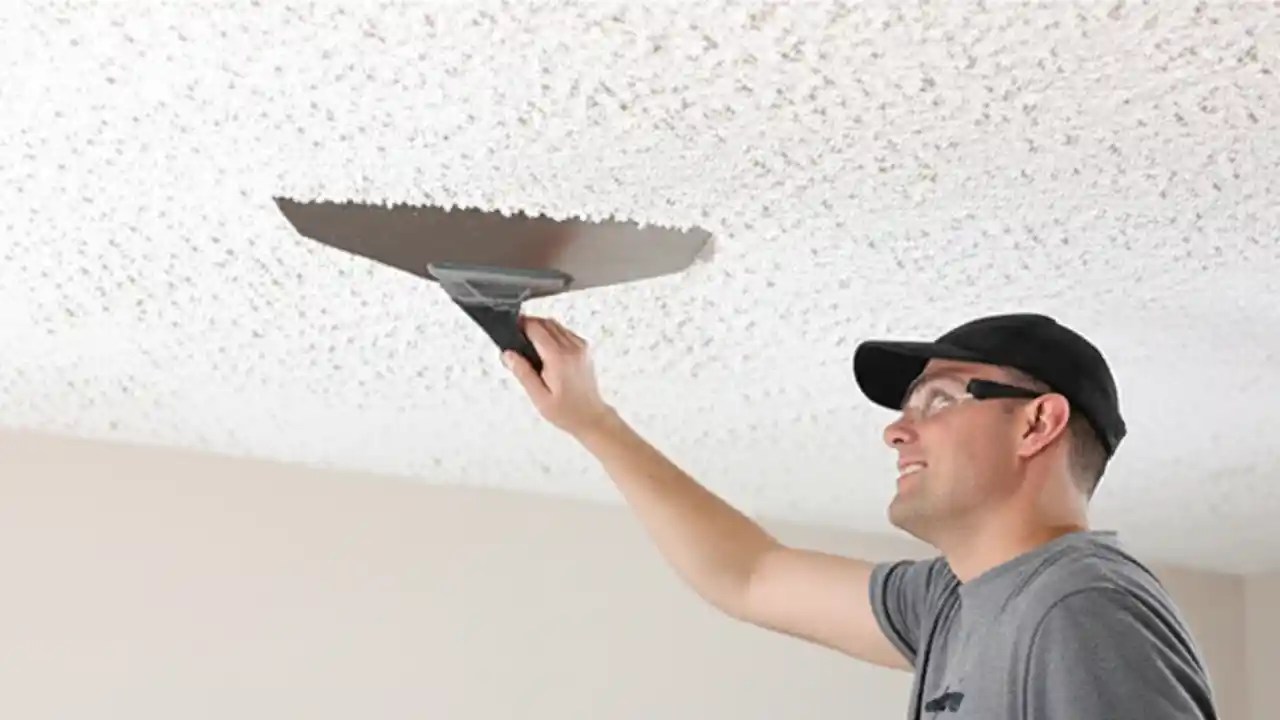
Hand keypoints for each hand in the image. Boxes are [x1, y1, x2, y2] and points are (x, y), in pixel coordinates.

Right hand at [503, 315, 615, 436]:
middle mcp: (572, 349)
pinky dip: (554, 334)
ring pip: (557, 325)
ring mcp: (581, 347)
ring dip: (542, 328)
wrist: (591, 417)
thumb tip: (508, 355)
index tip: (512, 328)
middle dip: (530, 324)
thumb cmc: (567, 411)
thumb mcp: (539, 397)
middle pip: (546, 322)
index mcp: (559, 358)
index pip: (537, 328)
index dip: (521, 325)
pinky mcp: (585, 349)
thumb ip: (523, 373)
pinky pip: (566, 332)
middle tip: (517, 337)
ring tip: (530, 344)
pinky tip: (546, 349)